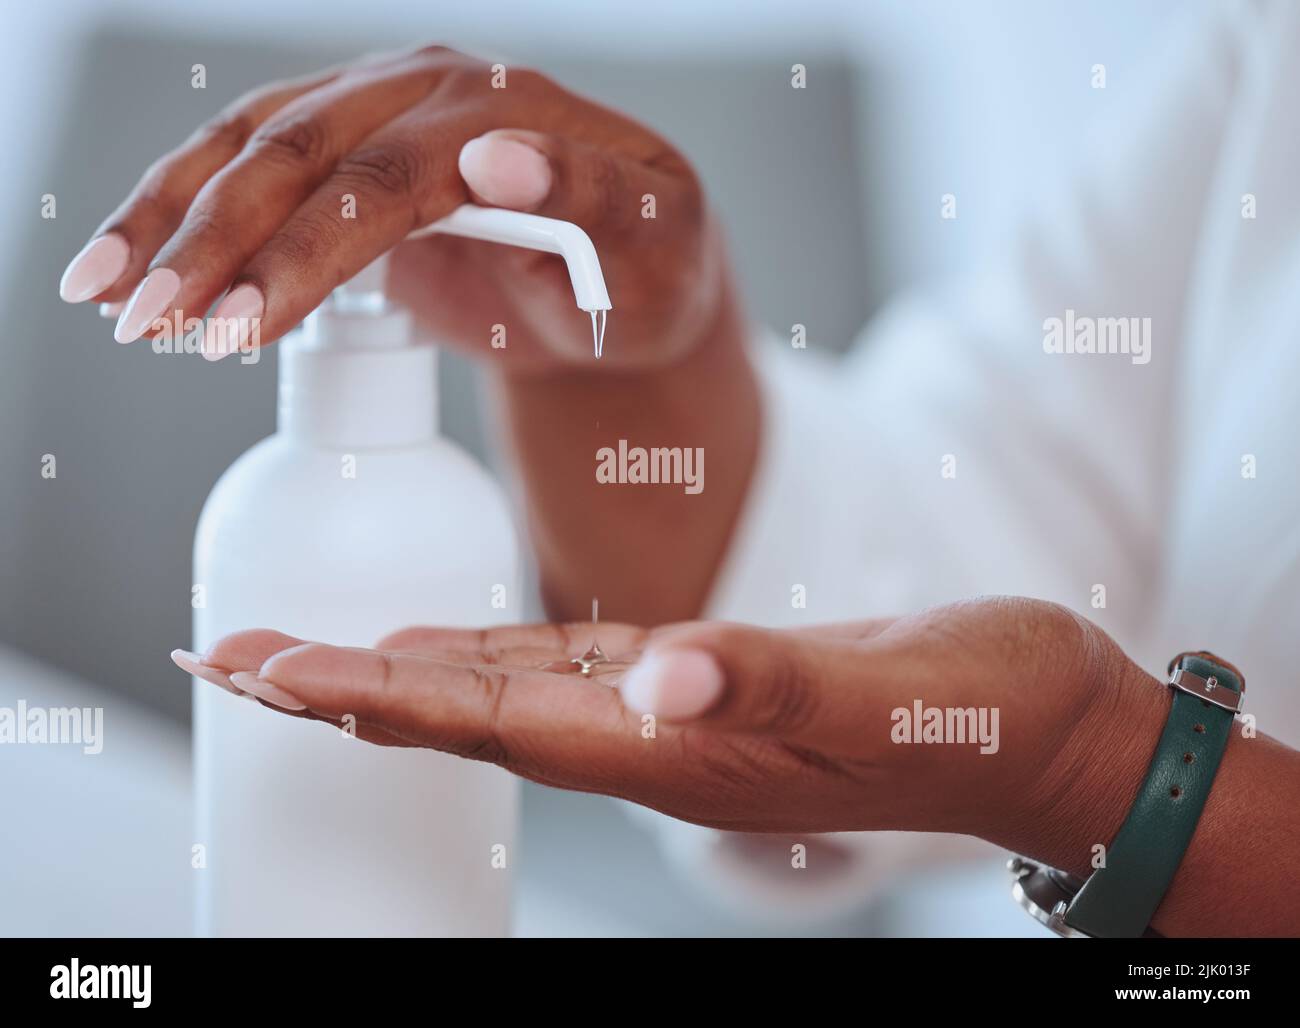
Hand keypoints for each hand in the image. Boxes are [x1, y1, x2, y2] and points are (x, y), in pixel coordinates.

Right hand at [60, 46, 723, 371]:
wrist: (629, 276)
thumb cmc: (650, 273)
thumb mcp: (656, 247)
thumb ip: (591, 200)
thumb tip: (499, 159)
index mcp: (508, 106)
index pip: (386, 177)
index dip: (308, 252)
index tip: (241, 326)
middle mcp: (431, 88)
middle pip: (298, 152)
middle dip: (216, 242)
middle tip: (155, 327)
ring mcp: (380, 105)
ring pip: (251, 145)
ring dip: (172, 220)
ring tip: (108, 301)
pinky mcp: (347, 141)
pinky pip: (247, 162)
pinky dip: (183, 210)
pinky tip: (127, 262)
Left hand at [177, 597, 1159, 857]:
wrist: (1039, 721)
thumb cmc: (975, 709)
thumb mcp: (882, 691)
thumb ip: (767, 681)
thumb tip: (657, 678)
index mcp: (677, 749)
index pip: (490, 725)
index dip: (373, 699)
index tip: (267, 676)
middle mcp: (652, 741)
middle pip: (464, 717)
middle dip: (342, 689)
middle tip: (230, 660)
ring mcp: (672, 715)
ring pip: (501, 695)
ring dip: (397, 675)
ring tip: (305, 656)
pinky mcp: (699, 682)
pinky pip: (562, 674)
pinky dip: (486, 659)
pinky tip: (443, 648)